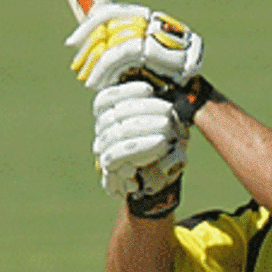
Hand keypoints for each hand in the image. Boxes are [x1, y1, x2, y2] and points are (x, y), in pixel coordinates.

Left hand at [68, 1, 203, 93]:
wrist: (191, 104)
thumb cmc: (164, 89)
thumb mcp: (137, 68)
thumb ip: (120, 55)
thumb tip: (93, 47)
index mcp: (149, 20)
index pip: (113, 11)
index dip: (90, 24)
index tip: (73, 42)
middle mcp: (154, 20)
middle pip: (111, 18)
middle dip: (88, 39)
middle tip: (75, 59)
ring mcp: (158, 31)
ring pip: (114, 35)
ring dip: (95, 58)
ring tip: (86, 79)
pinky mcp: (155, 47)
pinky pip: (121, 52)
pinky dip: (103, 68)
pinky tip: (96, 83)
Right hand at [92, 80, 187, 202]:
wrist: (161, 184)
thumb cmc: (165, 148)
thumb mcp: (168, 124)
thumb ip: (162, 109)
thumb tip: (167, 88)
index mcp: (110, 118)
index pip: (106, 98)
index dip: (125, 91)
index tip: (149, 89)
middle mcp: (103, 134)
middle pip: (114, 115)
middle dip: (143, 109)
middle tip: (168, 110)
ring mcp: (104, 154)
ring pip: (116, 134)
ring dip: (144, 128)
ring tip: (167, 127)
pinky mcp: (109, 174)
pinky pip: (116, 157)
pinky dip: (139, 147)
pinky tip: (160, 143)